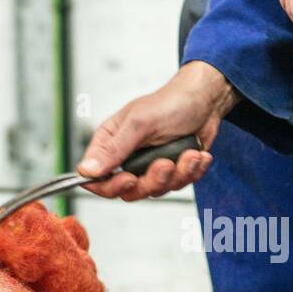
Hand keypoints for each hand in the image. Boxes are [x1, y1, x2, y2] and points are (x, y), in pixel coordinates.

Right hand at [77, 61, 236, 199]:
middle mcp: (128, 158)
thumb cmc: (171, 102)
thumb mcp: (140, 123)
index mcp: (111, 143)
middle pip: (128, 190)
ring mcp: (149, 167)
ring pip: (156, 190)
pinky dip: (191, 172)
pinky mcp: (171, 172)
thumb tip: (86, 170)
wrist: (206, 101)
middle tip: (166, 164)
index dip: (109, 186)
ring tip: (190, 154)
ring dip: (178, 174)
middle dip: (152, 181)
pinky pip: (178, 186)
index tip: (129, 179)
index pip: (96, 178)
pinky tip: (197, 155)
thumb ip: (114, 149)